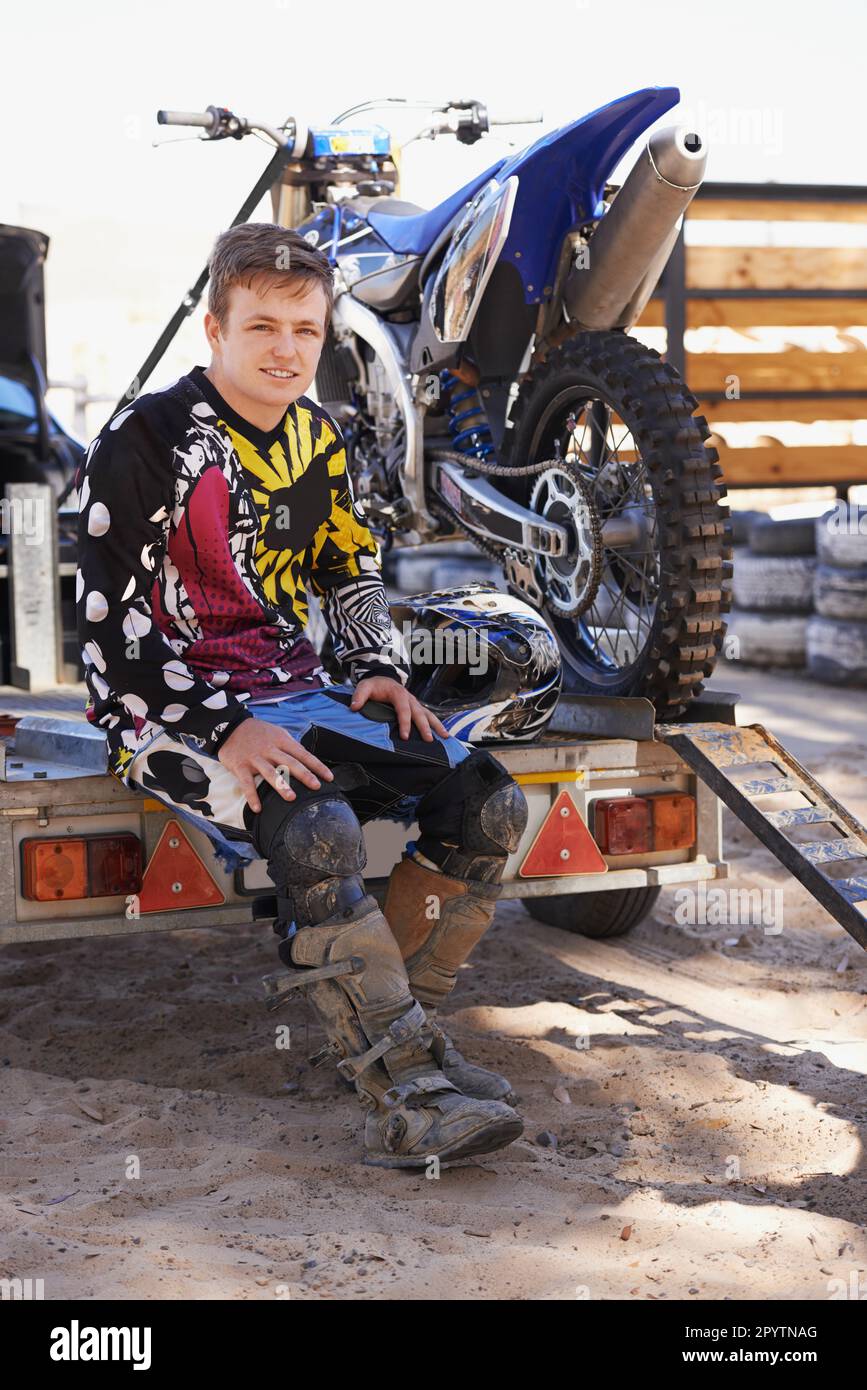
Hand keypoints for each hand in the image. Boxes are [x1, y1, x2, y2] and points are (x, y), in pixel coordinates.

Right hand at [218, 717, 333, 813]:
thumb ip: (290, 745)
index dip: (317, 765)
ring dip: (281, 785)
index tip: (329, 777)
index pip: (303, 754)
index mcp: (281, 740)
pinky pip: (246, 783)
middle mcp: (270, 749)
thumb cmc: (258, 732)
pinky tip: (258, 809)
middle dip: (304, 775)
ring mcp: (255, 758)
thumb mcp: (277, 733)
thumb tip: (306, 758)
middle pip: (289, 763)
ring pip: (270, 772)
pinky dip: (252, 796)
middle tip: (316, 786)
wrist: (229, 725)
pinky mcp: (240, 766)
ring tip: (291, 798)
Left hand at [350, 677, 448, 741]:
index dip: (404, 722)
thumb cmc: (374, 685)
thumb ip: (359, 695)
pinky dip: (437, 725)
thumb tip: (354, 707)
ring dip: (437, 725)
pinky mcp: (417, 708)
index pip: (403, 709)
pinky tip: (443, 735)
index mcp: (398, 693)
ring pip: (428, 714)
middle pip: (419, 713)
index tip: (405, 736)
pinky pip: (429, 716)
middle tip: (429, 740)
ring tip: (445, 737)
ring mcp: (415, 703)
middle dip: (425, 727)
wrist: (383, 678)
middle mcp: (410, 698)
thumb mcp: (364, 686)